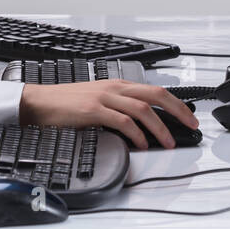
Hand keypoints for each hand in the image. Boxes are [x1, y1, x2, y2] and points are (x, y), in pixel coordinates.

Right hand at [19, 81, 198, 149]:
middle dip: (178, 111)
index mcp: (118, 84)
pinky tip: (141, 144)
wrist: (39, 102)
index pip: (155, 90)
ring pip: (142, 109)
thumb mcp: (98, 99)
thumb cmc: (66, 104)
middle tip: (190, 125)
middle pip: (156, 95)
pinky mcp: (93, 110)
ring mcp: (104, 97)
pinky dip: (136, 134)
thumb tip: (143, 124)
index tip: (189, 116)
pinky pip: (122, 121)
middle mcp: (114, 88)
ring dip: (159, 127)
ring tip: (167, 142)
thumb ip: (119, 107)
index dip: (176, 103)